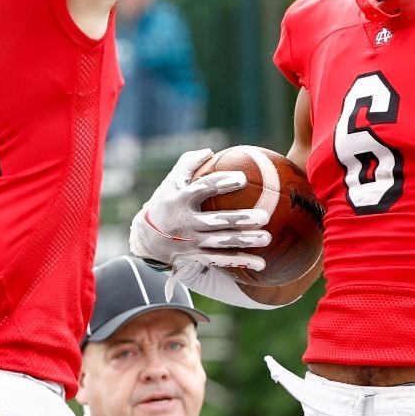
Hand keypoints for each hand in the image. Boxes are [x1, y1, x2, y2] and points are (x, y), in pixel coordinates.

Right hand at [129, 148, 268, 269]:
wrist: (147, 239)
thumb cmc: (166, 202)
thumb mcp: (171, 181)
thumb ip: (189, 163)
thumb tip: (209, 151)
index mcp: (180, 200)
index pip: (203, 189)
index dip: (222, 183)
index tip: (242, 178)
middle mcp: (186, 223)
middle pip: (217, 221)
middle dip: (241, 219)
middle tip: (264, 215)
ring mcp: (192, 242)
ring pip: (222, 242)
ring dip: (245, 241)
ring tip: (267, 237)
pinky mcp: (198, 256)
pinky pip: (222, 260)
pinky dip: (242, 262)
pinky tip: (262, 264)